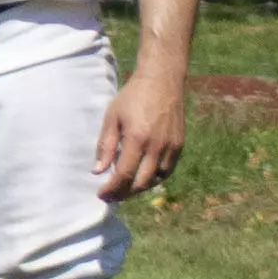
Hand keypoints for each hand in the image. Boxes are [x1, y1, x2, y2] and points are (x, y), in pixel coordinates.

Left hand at [97, 56, 190, 201]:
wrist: (162, 81)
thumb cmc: (132, 97)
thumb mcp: (112, 117)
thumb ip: (105, 145)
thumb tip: (98, 171)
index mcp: (137, 139)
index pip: (124, 174)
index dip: (112, 188)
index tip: (101, 195)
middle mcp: (157, 146)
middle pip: (141, 182)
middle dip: (124, 194)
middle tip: (111, 196)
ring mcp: (171, 147)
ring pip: (157, 180)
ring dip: (139, 189)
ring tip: (124, 190)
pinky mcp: (179, 145)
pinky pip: (167, 170)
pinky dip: (154, 179)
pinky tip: (142, 178)